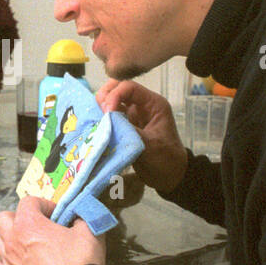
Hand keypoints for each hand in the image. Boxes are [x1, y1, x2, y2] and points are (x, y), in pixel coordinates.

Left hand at [0, 197, 104, 264]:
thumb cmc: (81, 264)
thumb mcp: (89, 231)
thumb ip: (80, 217)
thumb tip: (77, 216)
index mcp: (29, 224)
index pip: (28, 202)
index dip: (43, 204)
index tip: (54, 214)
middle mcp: (12, 241)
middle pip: (3, 219)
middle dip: (18, 218)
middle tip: (35, 226)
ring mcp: (8, 263)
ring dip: (9, 239)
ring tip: (25, 245)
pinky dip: (5, 263)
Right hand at [97, 79, 188, 193]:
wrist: (169, 177)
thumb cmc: (166, 160)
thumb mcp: (150, 146)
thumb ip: (130, 131)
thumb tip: (108, 121)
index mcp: (153, 104)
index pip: (129, 87)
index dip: (115, 95)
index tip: (107, 112)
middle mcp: (141, 105)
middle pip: (117, 88)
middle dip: (105, 97)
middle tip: (100, 113)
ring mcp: (131, 115)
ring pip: (110, 100)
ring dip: (100, 107)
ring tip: (97, 121)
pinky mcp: (124, 126)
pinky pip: (108, 116)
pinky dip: (100, 119)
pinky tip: (96, 127)